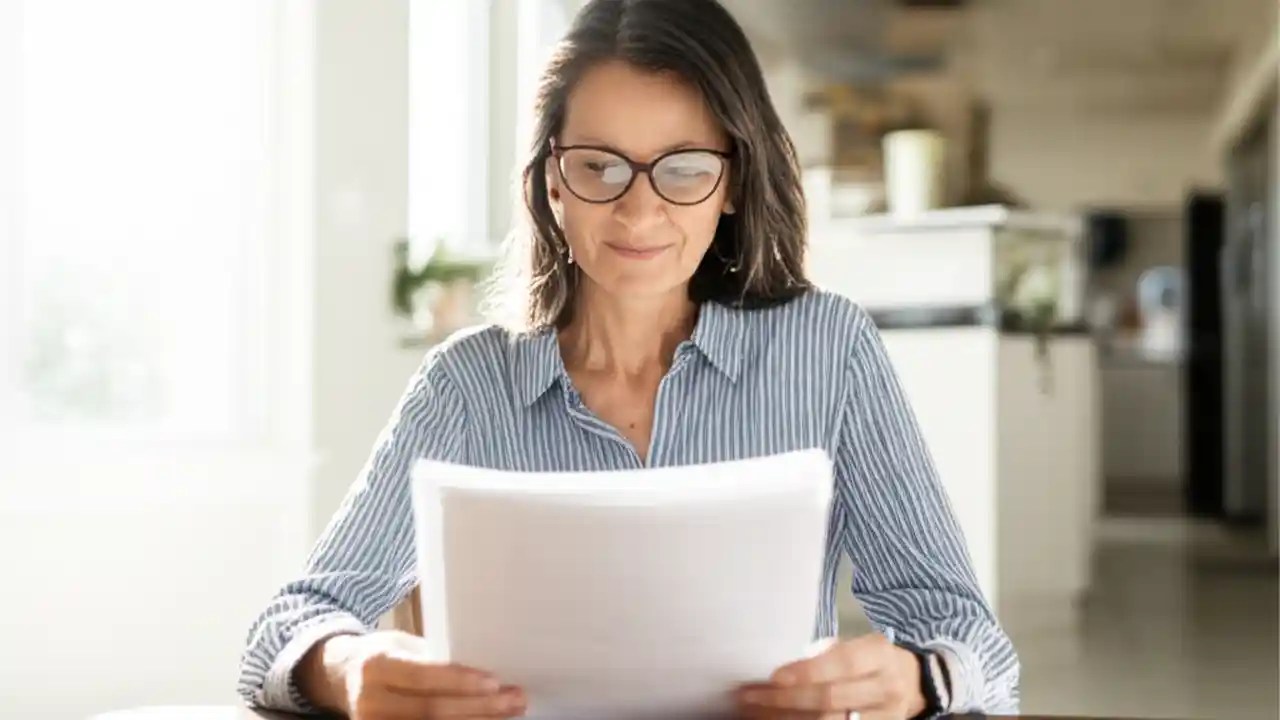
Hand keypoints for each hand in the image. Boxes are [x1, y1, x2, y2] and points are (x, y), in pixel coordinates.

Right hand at [296, 630, 525, 718]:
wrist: (341, 678)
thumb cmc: (383, 656)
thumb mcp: (402, 645)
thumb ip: (434, 656)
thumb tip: (485, 665)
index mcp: (377, 666)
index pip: (423, 676)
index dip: (460, 681)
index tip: (495, 681)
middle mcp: (372, 701)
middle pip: (433, 711)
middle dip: (480, 707)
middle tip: (515, 699)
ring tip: (508, 713)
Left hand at [735, 634, 924, 719]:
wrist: (916, 685)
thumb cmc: (874, 659)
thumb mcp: (859, 646)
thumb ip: (827, 655)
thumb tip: (783, 671)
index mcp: (879, 655)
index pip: (842, 664)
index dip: (808, 671)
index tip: (773, 676)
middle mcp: (885, 689)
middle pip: (831, 699)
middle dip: (786, 700)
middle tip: (750, 697)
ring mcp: (884, 717)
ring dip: (787, 719)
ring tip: (754, 713)